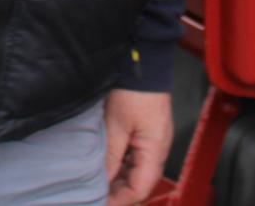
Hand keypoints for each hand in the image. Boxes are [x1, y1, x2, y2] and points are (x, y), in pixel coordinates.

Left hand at [103, 88, 172, 205]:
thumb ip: (111, 156)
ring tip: (97, 180)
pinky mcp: (147, 133)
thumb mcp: (116, 125)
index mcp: (155, 151)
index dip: (120, 200)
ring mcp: (154, 141)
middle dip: (119, 192)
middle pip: (140, 183)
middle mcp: (158, 149)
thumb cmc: (134, 90)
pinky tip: (106, 163)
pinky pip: (136, 157)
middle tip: (96, 194)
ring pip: (137, 171)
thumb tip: (103, 181)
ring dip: (119, 178)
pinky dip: (122, 164)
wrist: (144, 63)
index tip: (101, 203)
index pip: (140, 189)